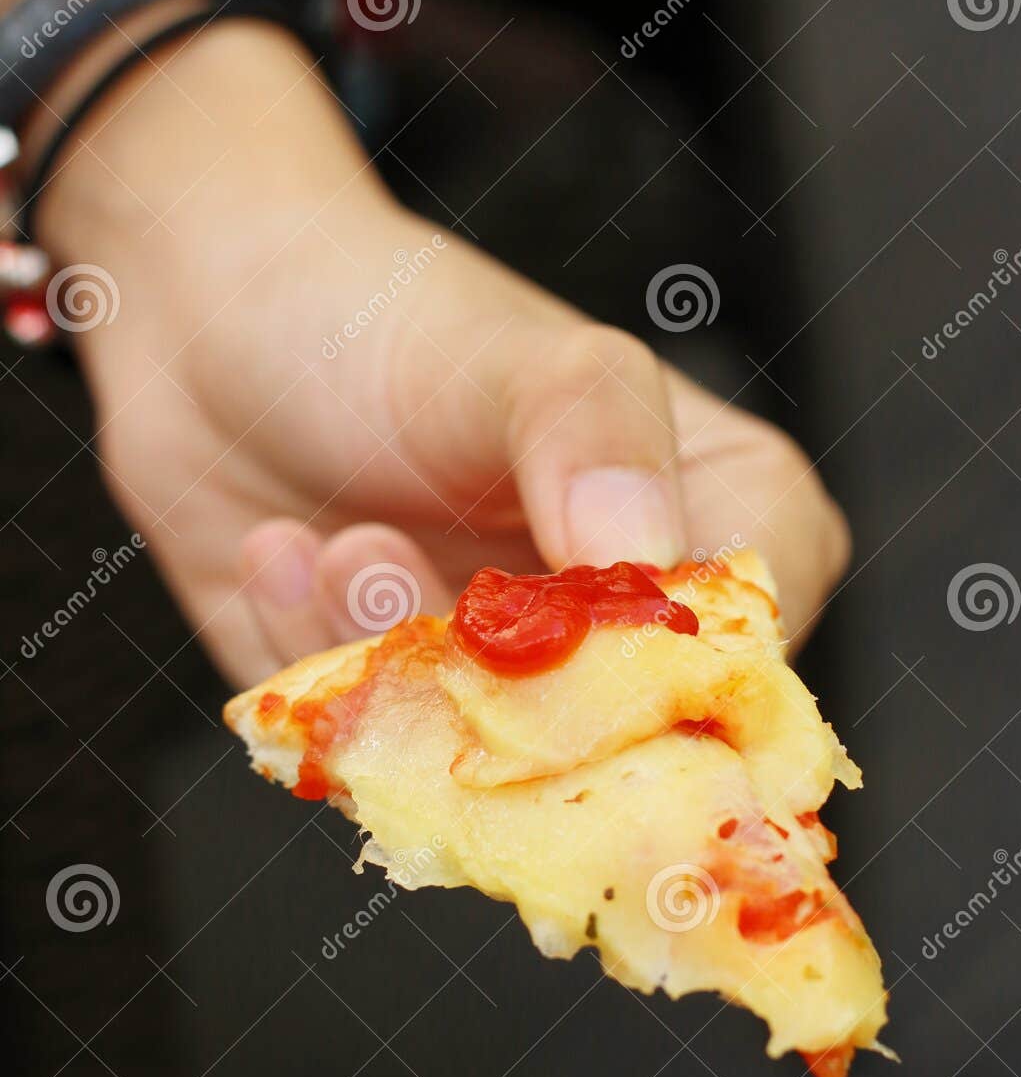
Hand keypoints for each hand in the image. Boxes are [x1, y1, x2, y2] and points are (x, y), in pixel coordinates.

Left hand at [39, 23, 849, 687]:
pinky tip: (281, 552)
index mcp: (716, 515)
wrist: (218, 320)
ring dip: (385, 661)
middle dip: (490, 682)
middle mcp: (620, 618)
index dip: (663, 675)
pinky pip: (365, 752)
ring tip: (339, 542)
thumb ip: (595, 436)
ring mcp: (507, 676)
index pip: (746, 651)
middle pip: (612, 746)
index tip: (557, 636)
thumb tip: (641, 550)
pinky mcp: (396, 713)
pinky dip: (310, 661)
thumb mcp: (516, 351)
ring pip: (473, 762)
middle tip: (390, 564)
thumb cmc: (390, 314)